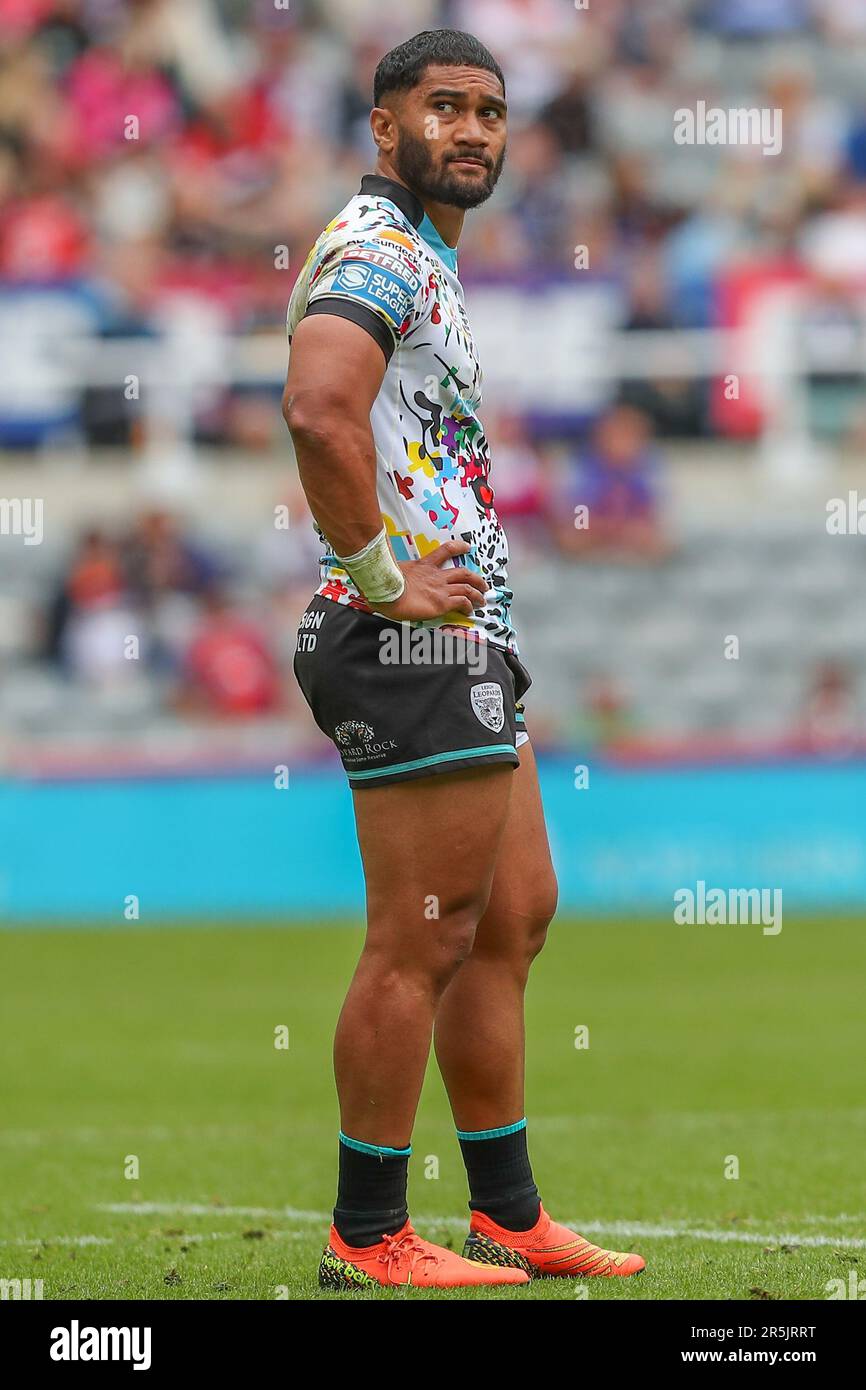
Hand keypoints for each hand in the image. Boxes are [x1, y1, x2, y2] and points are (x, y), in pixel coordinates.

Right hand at [373, 539, 487, 620]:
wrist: (387, 591)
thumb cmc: (385, 583)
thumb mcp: (393, 570)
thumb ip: (398, 572)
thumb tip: (390, 576)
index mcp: (424, 566)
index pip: (445, 550)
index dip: (458, 547)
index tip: (466, 547)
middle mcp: (436, 576)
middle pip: (464, 572)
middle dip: (477, 578)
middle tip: (483, 584)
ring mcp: (440, 589)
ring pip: (467, 588)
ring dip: (477, 594)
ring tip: (482, 600)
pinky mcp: (442, 602)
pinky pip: (461, 602)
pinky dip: (468, 606)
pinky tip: (469, 611)